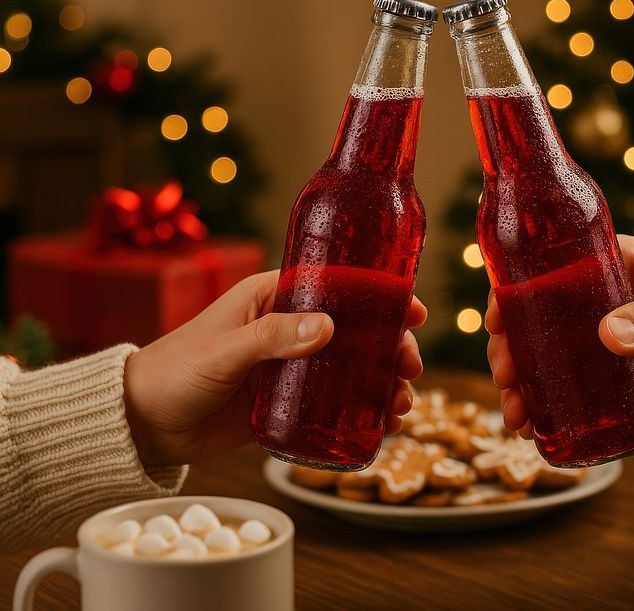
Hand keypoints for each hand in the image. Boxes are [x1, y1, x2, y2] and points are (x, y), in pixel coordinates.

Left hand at [123, 271, 424, 466]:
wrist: (141, 425)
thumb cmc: (173, 371)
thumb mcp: (224, 350)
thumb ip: (271, 338)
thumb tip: (328, 328)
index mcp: (273, 299)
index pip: (336, 287)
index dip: (379, 297)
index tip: (412, 312)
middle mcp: (288, 329)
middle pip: (356, 332)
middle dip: (390, 348)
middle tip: (410, 368)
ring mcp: (292, 369)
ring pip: (351, 370)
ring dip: (382, 383)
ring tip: (401, 404)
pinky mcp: (289, 405)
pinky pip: (334, 405)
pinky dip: (361, 413)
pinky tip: (382, 424)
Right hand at [487, 235, 633, 434]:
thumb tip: (608, 335)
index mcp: (613, 267)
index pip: (550, 269)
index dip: (514, 291)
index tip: (497, 318)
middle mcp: (594, 303)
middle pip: (533, 319)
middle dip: (508, 348)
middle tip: (506, 376)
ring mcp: (596, 346)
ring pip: (540, 359)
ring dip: (517, 383)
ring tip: (513, 412)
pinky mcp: (603, 385)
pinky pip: (563, 394)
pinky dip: (541, 409)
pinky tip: (529, 427)